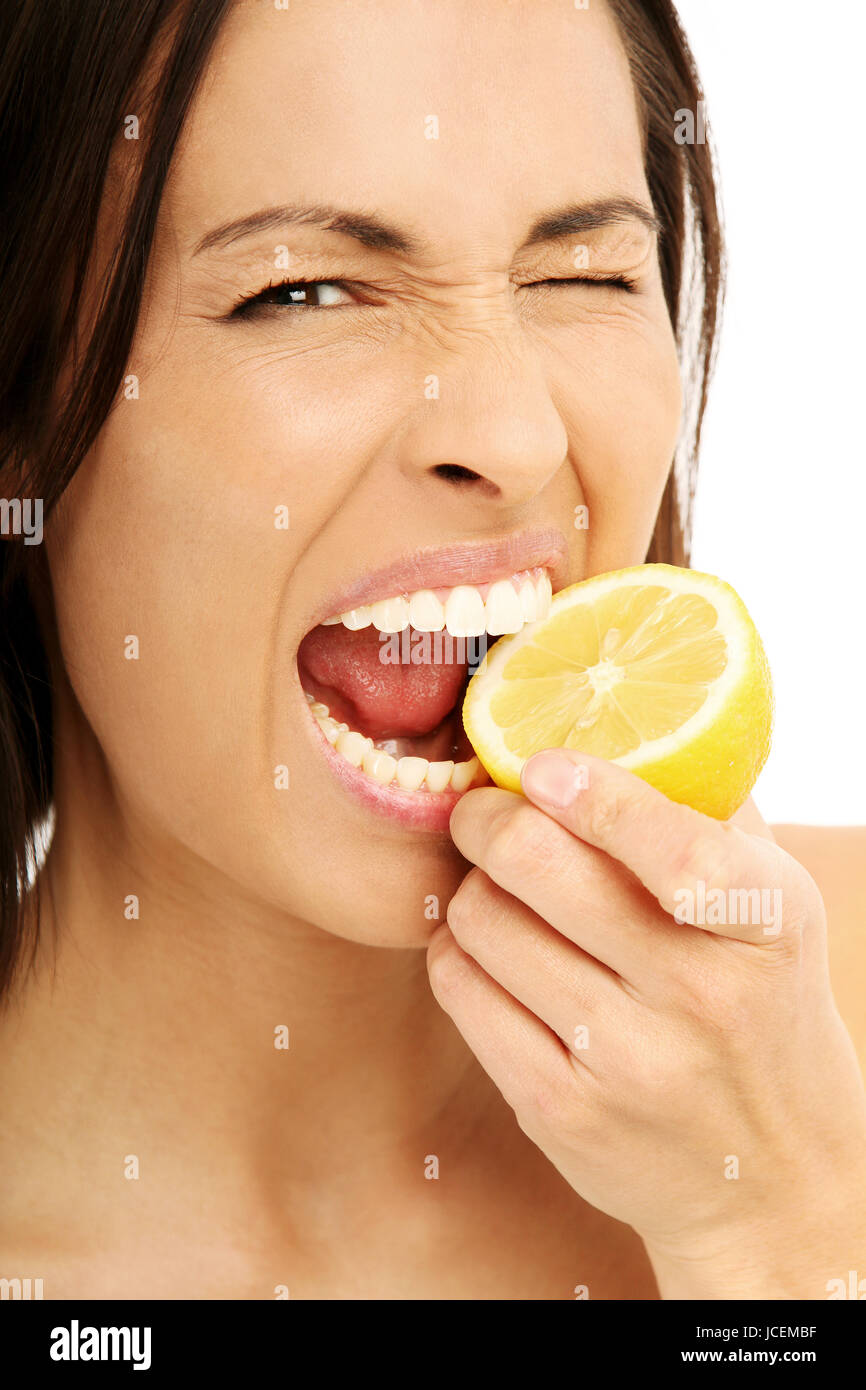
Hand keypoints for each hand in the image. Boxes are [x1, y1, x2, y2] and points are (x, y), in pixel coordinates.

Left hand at [427, 749, 865, 1297]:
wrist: (769, 1178)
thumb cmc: (760, 1007)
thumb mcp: (772, 907)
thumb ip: (710, 814)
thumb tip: (619, 719)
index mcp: (764, 925)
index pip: (670, 846)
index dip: (589, 792)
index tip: (540, 765)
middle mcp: (700, 997)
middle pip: (539, 867)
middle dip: (488, 818)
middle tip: (482, 810)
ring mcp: (628, 1063)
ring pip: (484, 923)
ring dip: (472, 887)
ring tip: (493, 885)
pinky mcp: (561, 1113)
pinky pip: (462, 992)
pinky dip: (456, 950)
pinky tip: (482, 947)